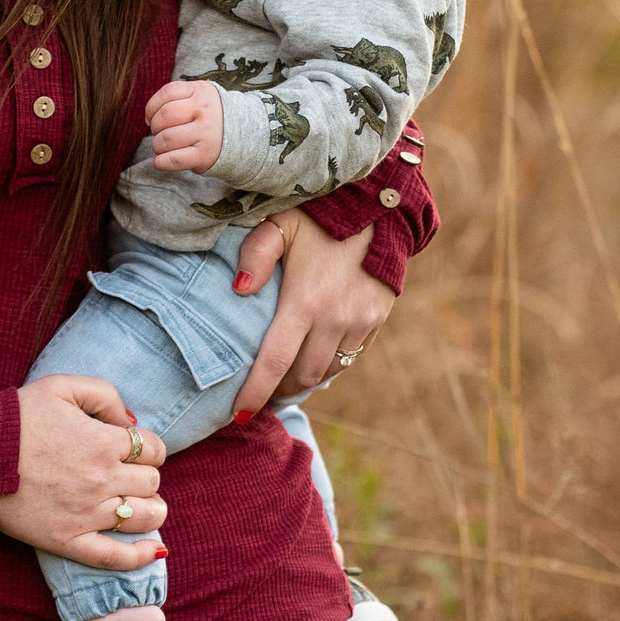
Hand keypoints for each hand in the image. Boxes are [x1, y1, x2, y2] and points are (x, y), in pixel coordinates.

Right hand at [0, 375, 170, 567]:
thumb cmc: (15, 417)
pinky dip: (139, 556)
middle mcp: (102, 480)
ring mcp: (86, 514)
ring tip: (142, 505)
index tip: (131, 449)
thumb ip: (104, 395)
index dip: (147, 447)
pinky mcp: (67, 540)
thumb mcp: (61, 386)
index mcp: (103, 442)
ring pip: (144, 517)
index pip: (153, 449)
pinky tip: (154, 552)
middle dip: (145, 475)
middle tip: (127, 474)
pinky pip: (114, 556)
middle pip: (151, 483)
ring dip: (152, 510)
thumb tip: (130, 421)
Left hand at [144, 79, 225, 172]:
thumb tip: (148, 118)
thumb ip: (174, 98)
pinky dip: (161, 162)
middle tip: (159, 132)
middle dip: (154, 127)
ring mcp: (206, 134)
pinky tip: (159, 161)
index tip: (150, 117)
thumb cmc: (208, 114)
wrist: (242, 133)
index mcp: (200, 91)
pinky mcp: (205, 155)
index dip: (151, 107)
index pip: (166, 94)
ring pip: (166, 139)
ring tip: (162, 146)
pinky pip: (175, 160)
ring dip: (157, 145)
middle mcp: (204, 111)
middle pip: (164, 116)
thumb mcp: (198, 96)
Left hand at [226, 211, 392, 420]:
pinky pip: (350, 357)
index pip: (275, 362)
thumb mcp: (281, 222)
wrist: (381, 206)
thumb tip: (239, 288)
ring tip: (283, 381)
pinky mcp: (376, 320)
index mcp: (305, 301)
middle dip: (278, 391)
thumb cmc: (321, 214)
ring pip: (327, 372)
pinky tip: (313, 359)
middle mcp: (335, 319)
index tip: (238, 414)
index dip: (255, 393)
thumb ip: (255, 254)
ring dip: (304, 381)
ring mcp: (360, 323)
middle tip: (259, 393)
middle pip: (301, 376)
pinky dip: (329, 365)